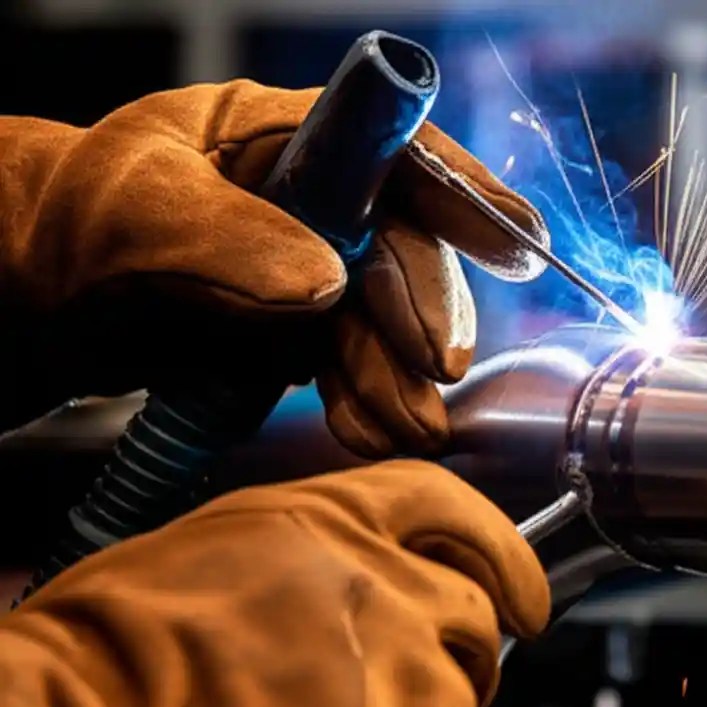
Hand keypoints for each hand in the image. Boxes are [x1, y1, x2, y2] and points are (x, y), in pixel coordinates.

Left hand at [0, 81, 548, 455]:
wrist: (30, 297)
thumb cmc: (69, 220)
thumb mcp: (134, 211)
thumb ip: (224, 238)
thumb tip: (326, 283)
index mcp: (286, 134)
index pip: (398, 152)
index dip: (463, 194)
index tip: (515, 241)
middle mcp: (316, 198)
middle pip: (404, 250)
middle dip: (424, 317)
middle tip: (436, 374)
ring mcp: (312, 265)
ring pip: (385, 320)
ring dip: (399, 378)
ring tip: (404, 428)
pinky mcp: (301, 329)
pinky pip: (352, 365)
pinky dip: (365, 400)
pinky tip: (368, 428)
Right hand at [0, 460, 549, 706]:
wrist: (75, 700)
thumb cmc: (124, 633)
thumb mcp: (233, 546)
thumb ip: (325, 554)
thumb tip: (386, 583)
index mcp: (326, 517)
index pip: (451, 508)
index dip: (504, 554)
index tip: (524, 595)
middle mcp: (369, 575)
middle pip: (471, 610)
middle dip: (468, 652)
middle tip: (443, 679)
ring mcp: (381, 655)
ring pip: (460, 689)